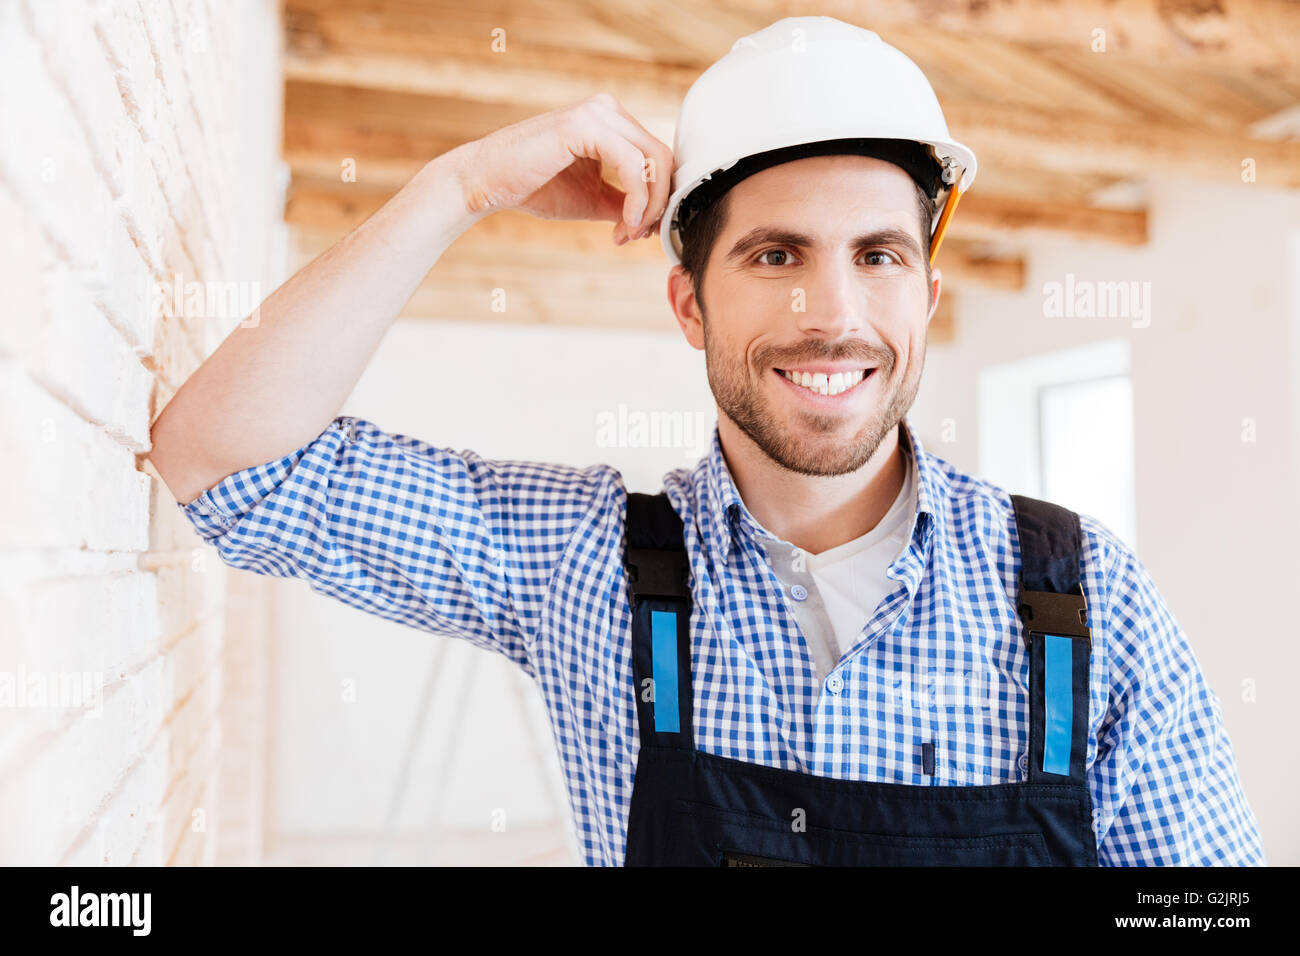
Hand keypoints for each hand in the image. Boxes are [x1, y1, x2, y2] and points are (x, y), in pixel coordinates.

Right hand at [448, 93, 673, 244]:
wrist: (486, 183)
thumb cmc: (534, 188)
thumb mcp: (593, 198)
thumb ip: (626, 202)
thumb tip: (657, 219)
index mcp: (612, 121)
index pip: (657, 156)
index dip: (658, 198)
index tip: (638, 231)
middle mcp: (608, 109)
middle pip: (663, 157)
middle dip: (658, 203)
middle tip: (636, 235)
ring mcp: (597, 113)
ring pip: (654, 159)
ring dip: (649, 205)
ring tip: (627, 232)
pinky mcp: (584, 125)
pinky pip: (633, 164)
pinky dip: (636, 198)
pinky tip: (622, 223)